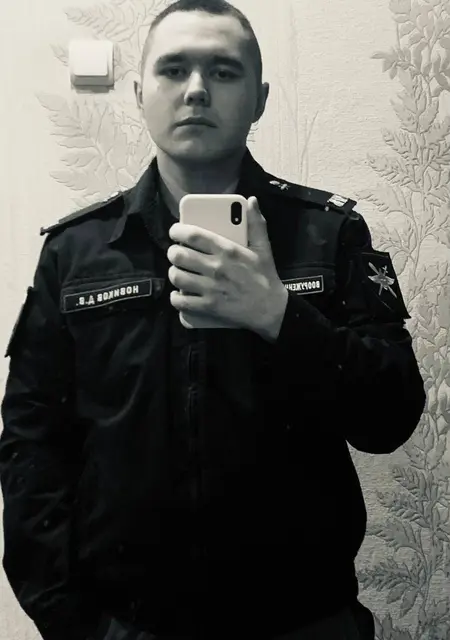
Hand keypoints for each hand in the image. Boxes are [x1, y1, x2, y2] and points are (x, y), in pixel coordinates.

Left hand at [167, 196, 287, 339]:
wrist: (270, 310)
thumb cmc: (265, 276)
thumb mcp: (263, 248)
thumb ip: (256, 223)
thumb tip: (251, 200)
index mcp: (227, 250)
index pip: (193, 235)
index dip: (177, 231)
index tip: (175, 232)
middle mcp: (216, 268)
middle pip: (178, 255)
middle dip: (173, 252)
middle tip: (177, 253)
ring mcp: (210, 289)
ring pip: (176, 277)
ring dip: (174, 273)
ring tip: (179, 272)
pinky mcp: (207, 307)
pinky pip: (180, 301)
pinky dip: (175, 298)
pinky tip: (179, 294)